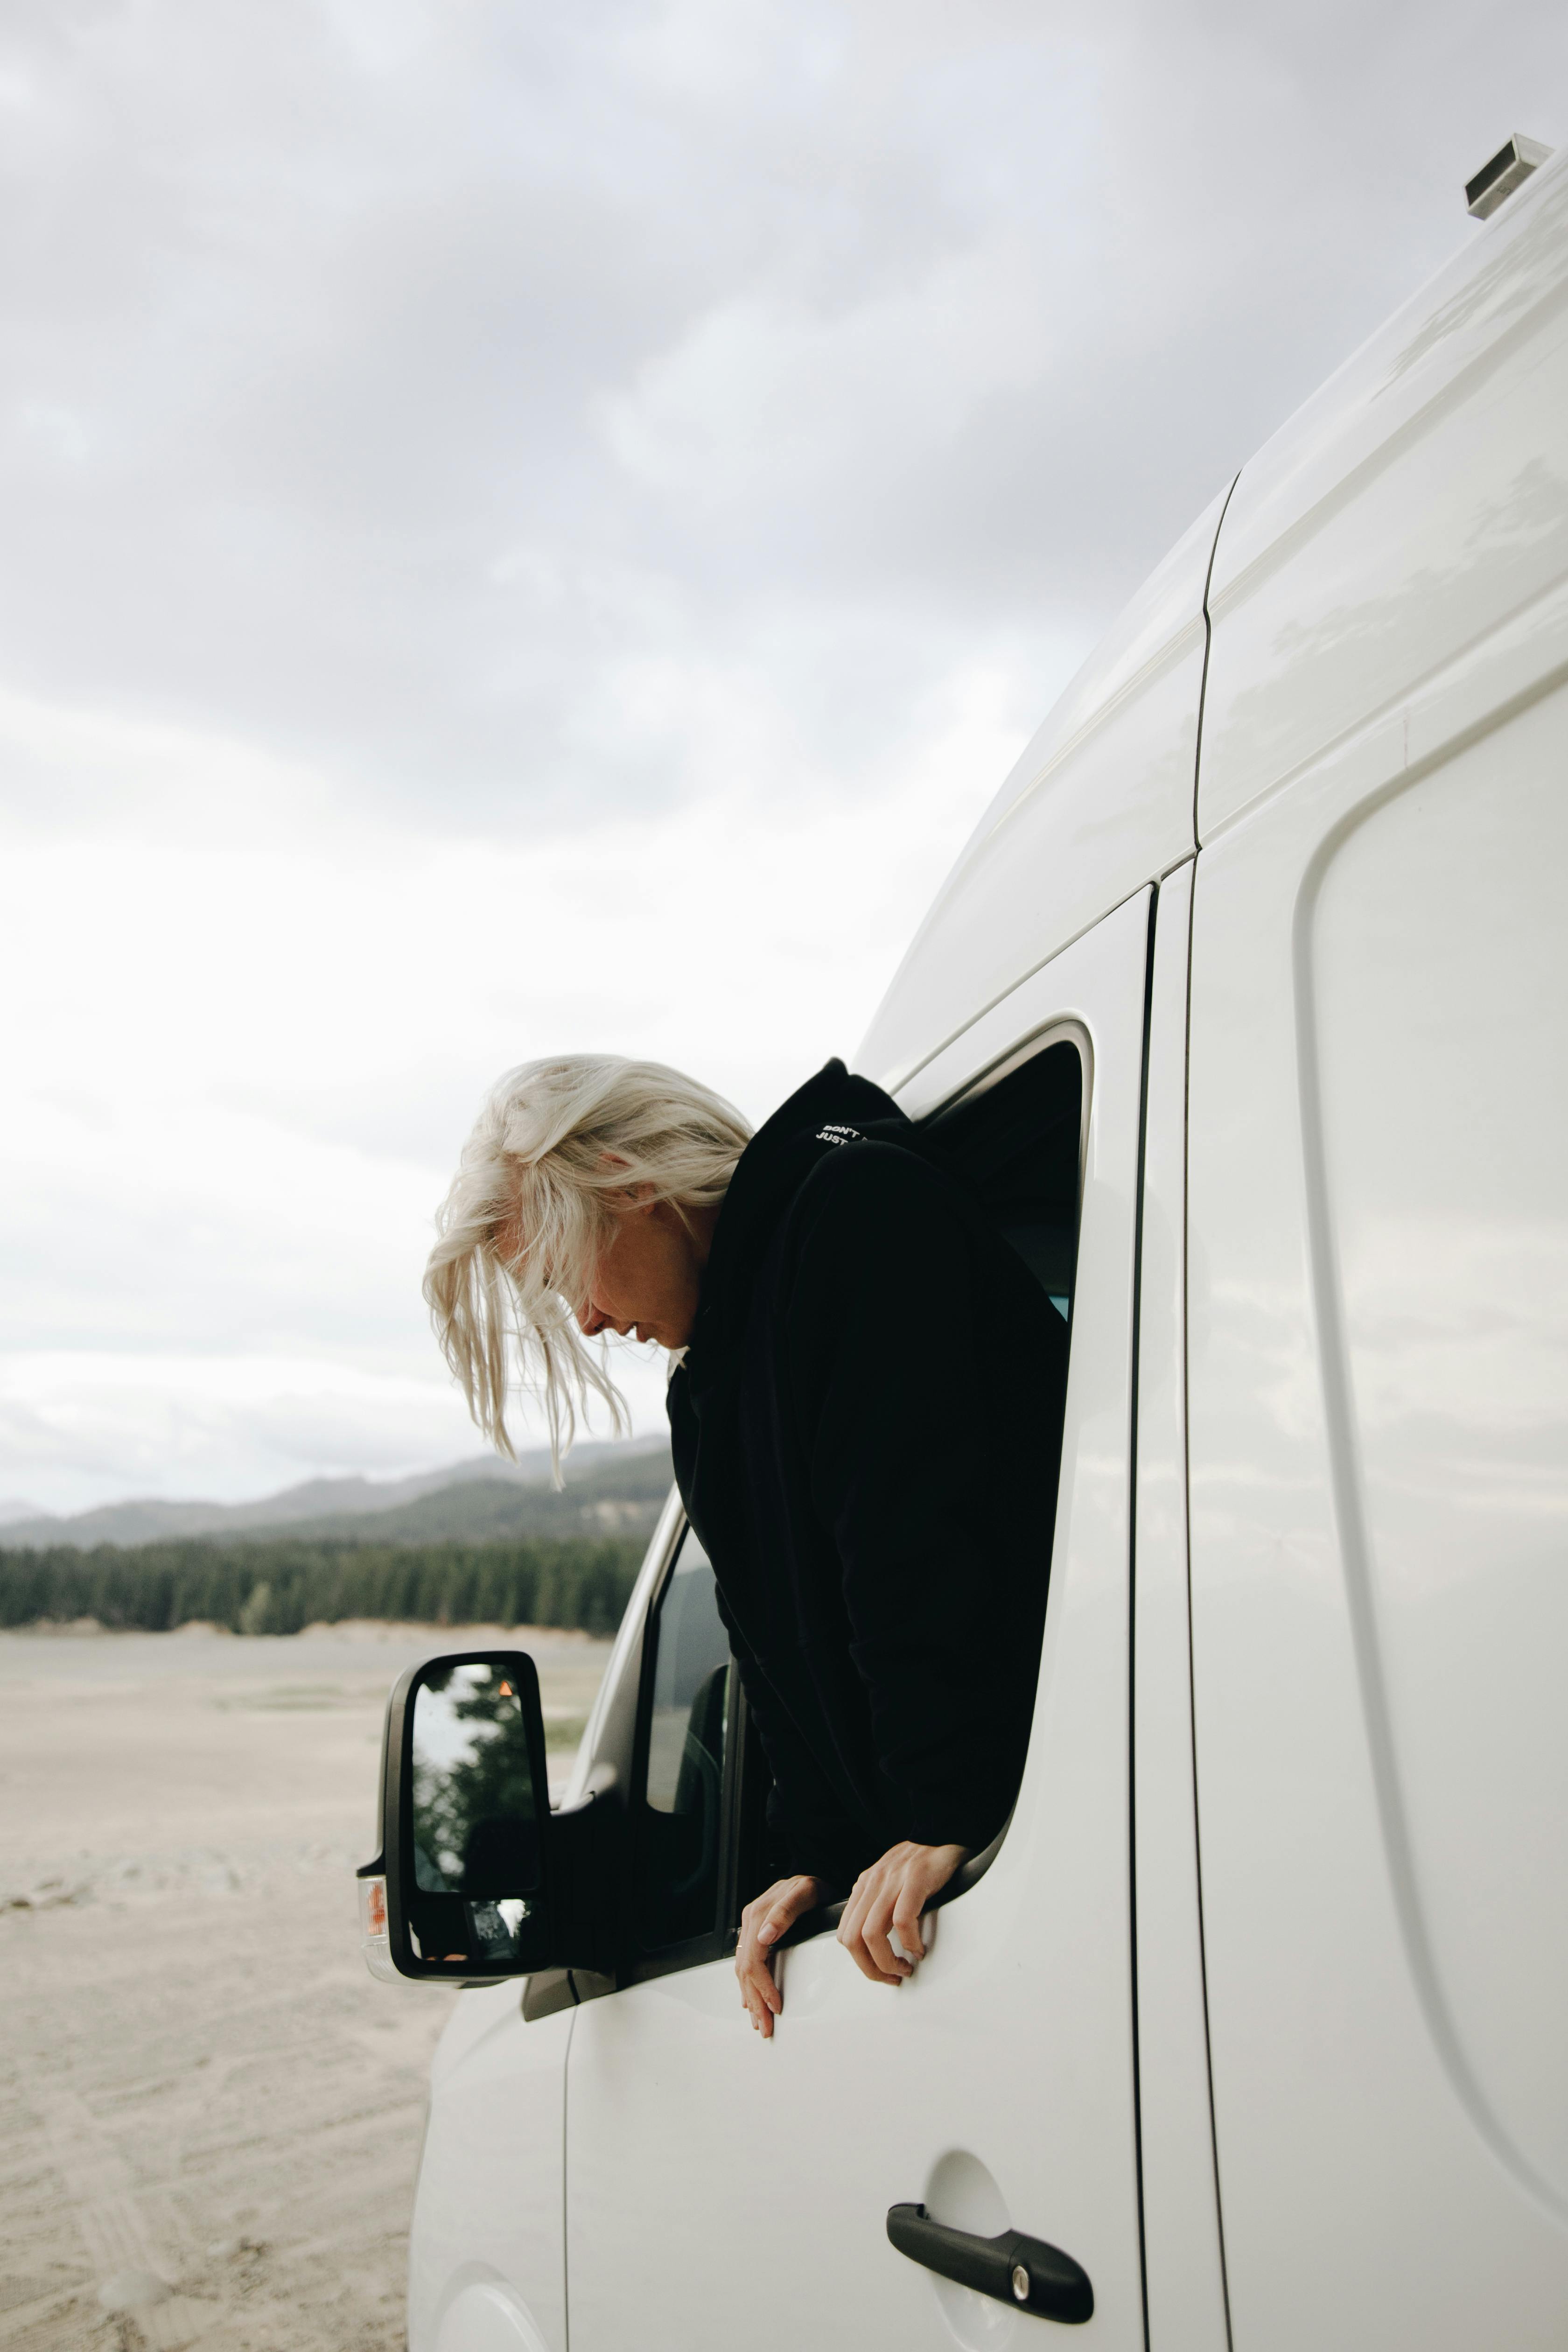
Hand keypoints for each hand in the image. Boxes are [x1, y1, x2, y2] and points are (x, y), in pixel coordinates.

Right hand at [735, 1874, 827, 2036]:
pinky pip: (745, 1963)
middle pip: (745, 1970)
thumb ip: (785, 1912)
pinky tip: (749, 1999)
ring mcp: (751, 1928)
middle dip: (755, 2001)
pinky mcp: (755, 1933)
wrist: (815, 1874)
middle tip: (765, 2027)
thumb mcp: (805, 1892)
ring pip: (742, 1970)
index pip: (753, 1960)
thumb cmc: (815, 1885)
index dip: (763, 1987)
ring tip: (758, 2021)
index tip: (776, 2006)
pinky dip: (747, 1986)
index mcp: (758, 1914)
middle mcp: (750, 1922)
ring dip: (749, 1998)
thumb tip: (765, 1936)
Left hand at [837, 1841, 966, 1984]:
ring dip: (888, 1961)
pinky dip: (909, 1942)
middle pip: (853, 1939)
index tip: (881, 1972)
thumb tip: (872, 1946)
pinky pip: (902, 1920)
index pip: (845, 1934)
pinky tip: (919, 1948)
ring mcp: (892, 1879)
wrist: (943, 1833)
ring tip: (906, 1968)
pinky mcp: (915, 1878)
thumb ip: (876, 1906)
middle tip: (893, 1977)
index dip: (860, 1962)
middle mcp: (872, 1882)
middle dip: (871, 1968)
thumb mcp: (888, 1884)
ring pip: (872, 1934)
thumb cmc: (919, 1864)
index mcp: (863, 1886)